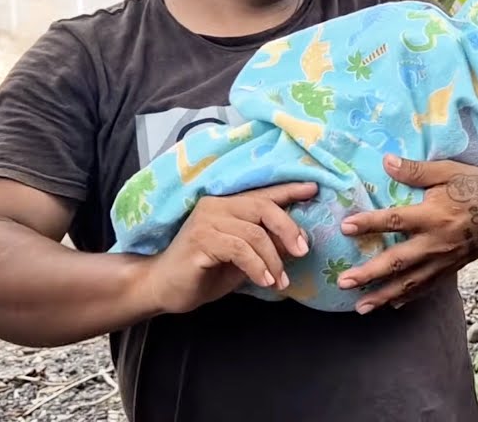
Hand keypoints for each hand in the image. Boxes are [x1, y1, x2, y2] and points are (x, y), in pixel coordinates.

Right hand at [140, 182, 316, 314]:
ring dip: (273, 260)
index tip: (314, 189)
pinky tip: (263, 281)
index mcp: (228, 205)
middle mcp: (217, 206)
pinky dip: (257, 266)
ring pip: (255, 233)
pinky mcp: (200, 240)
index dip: (290, 190)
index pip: (264, 194)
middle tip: (303, 252)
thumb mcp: (244, 257)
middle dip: (289, 230)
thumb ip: (266, 245)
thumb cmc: (205, 272)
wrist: (163, 288)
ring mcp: (206, 221)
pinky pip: (240, 250)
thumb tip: (300, 240)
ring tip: (280, 281)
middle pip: (264, 208)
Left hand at [336, 155, 477, 314]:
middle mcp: (437, 241)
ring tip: (360, 307)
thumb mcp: (448, 171)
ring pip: (410, 282)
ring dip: (384, 295)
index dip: (369, 223)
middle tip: (343, 282)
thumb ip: (416, 170)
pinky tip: (393, 304)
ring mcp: (445, 259)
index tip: (345, 227)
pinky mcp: (453, 267)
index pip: (395, 221)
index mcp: (434, 215)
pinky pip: (429, 286)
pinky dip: (410, 296)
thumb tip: (386, 162)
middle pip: (397, 262)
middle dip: (369, 274)